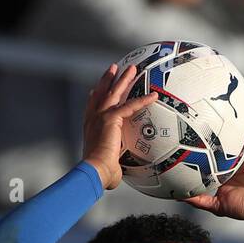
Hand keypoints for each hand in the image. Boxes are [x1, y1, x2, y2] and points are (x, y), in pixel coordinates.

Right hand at [82, 62, 157, 190]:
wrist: (95, 170)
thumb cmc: (99, 173)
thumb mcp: (106, 164)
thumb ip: (112, 163)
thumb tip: (117, 173)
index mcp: (90, 128)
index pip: (91, 108)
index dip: (94, 97)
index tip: (94, 90)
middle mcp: (93, 119)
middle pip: (101, 93)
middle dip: (107, 80)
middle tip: (113, 68)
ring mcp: (101, 116)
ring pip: (114, 92)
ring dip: (123, 79)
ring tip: (131, 68)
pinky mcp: (111, 119)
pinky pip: (130, 106)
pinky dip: (143, 101)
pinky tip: (153, 96)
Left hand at [186, 102, 243, 234]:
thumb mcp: (217, 206)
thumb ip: (200, 201)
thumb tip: (179, 198)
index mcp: (221, 169)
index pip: (207, 153)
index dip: (197, 143)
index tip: (184, 132)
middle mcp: (232, 157)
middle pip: (220, 137)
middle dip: (211, 123)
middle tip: (199, 107)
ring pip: (237, 129)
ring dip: (232, 114)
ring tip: (223, 97)